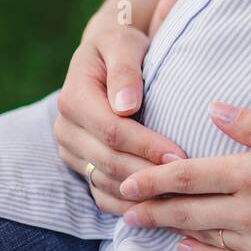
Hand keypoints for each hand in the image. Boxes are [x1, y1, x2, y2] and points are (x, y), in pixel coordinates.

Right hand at [54, 13, 186, 215]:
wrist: (107, 55)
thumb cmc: (121, 45)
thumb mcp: (123, 44)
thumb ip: (125, 70)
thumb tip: (125, 105)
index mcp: (73, 98)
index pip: (111, 130)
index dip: (145, 145)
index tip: (179, 154)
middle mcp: (66, 128)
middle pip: (107, 161)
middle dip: (147, 173)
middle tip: (184, 180)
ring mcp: (71, 151)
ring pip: (105, 182)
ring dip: (140, 194)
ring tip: (177, 196)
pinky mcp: (82, 165)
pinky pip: (101, 194)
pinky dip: (129, 204)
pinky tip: (159, 206)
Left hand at [119, 103, 250, 250]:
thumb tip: (213, 109)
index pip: (188, 175)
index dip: (153, 179)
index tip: (128, 180)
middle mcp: (246, 212)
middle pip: (185, 210)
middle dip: (150, 208)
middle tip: (122, 207)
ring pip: (202, 235)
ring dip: (170, 229)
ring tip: (144, 226)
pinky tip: (189, 248)